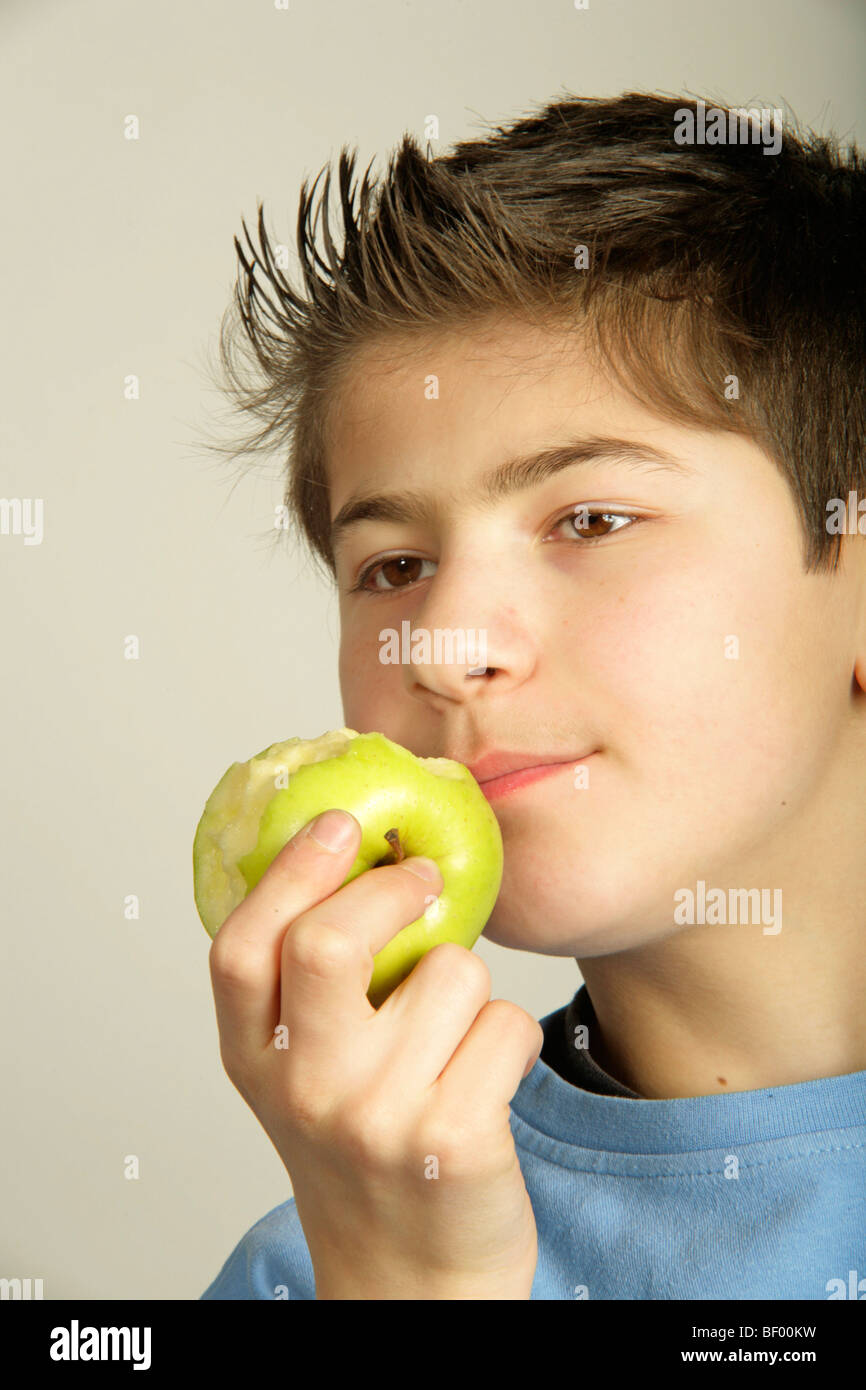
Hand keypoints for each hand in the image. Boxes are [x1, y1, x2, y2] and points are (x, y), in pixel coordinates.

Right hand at [208, 808, 543, 1299]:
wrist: (413, 1281)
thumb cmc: (364, 1151)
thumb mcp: (306, 1074)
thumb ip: (308, 989)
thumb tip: (360, 855)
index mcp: (256, 1062)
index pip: (242, 948)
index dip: (289, 872)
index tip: (337, 824)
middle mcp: (305, 1089)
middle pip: (330, 942)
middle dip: (392, 888)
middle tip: (422, 879)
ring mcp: (378, 1118)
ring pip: (450, 972)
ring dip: (469, 986)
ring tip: (453, 1037)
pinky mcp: (456, 1139)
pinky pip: (506, 1023)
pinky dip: (509, 1036)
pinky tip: (487, 1078)